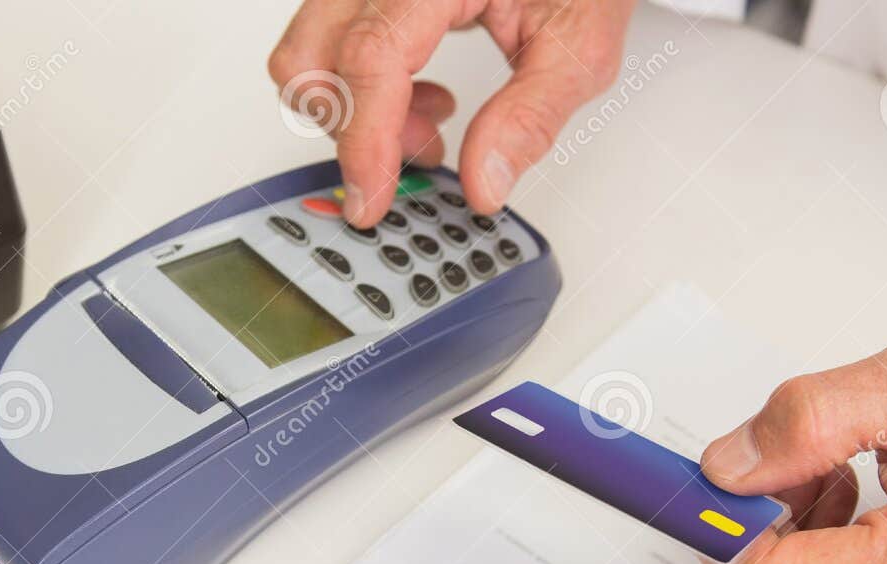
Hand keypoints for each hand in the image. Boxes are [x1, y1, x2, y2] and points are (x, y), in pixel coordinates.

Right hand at [268, 0, 636, 225]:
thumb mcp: (578, 45)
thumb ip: (532, 116)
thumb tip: (485, 182)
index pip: (369, 55)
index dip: (365, 139)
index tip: (373, 199)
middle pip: (312, 58)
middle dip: (359, 129)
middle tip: (426, 150)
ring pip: (307, 53)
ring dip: (355, 110)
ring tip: (430, 118)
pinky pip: (327, 40)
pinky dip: (359, 86)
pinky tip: (419, 92)